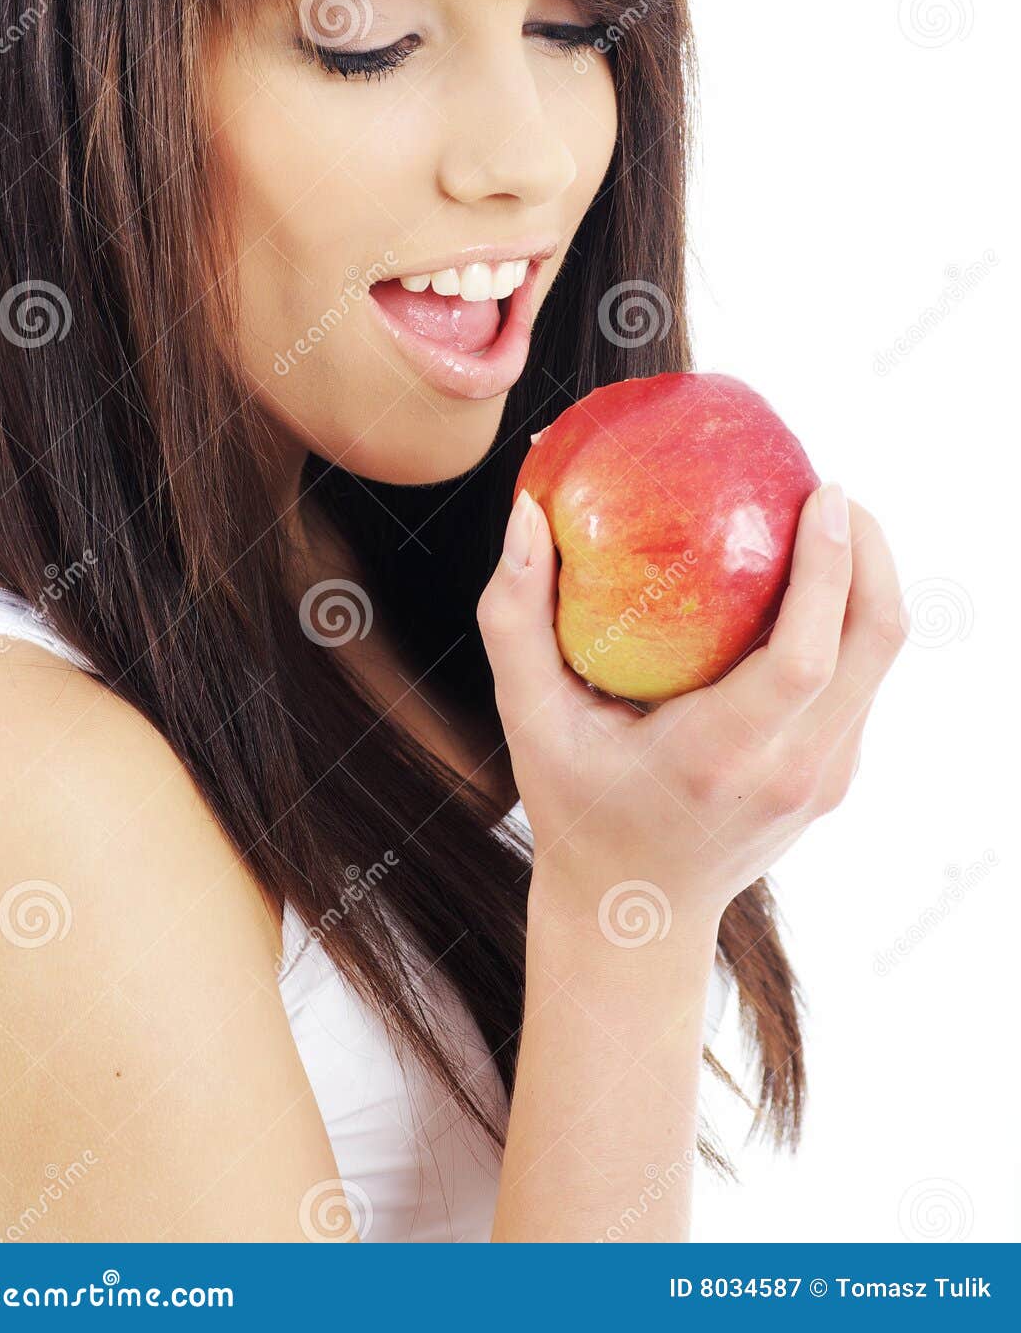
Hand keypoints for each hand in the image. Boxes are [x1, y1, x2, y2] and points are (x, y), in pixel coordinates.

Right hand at [476, 482, 907, 926]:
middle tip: (826, 488)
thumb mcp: (529, 718)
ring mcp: (824, 777)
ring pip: (883, 658)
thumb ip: (516, 617)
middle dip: (868, 549)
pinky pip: (865, 680)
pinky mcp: (836, 776)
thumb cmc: (575, 808)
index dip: (829, 567)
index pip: (806, 654)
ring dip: (867, 578)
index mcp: (721, 755)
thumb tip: (526, 513)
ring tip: (824, 522)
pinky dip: (851, 619)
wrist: (633, 911)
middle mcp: (791, 770)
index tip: (821, 493)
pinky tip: (809, 583)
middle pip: (874, 641)